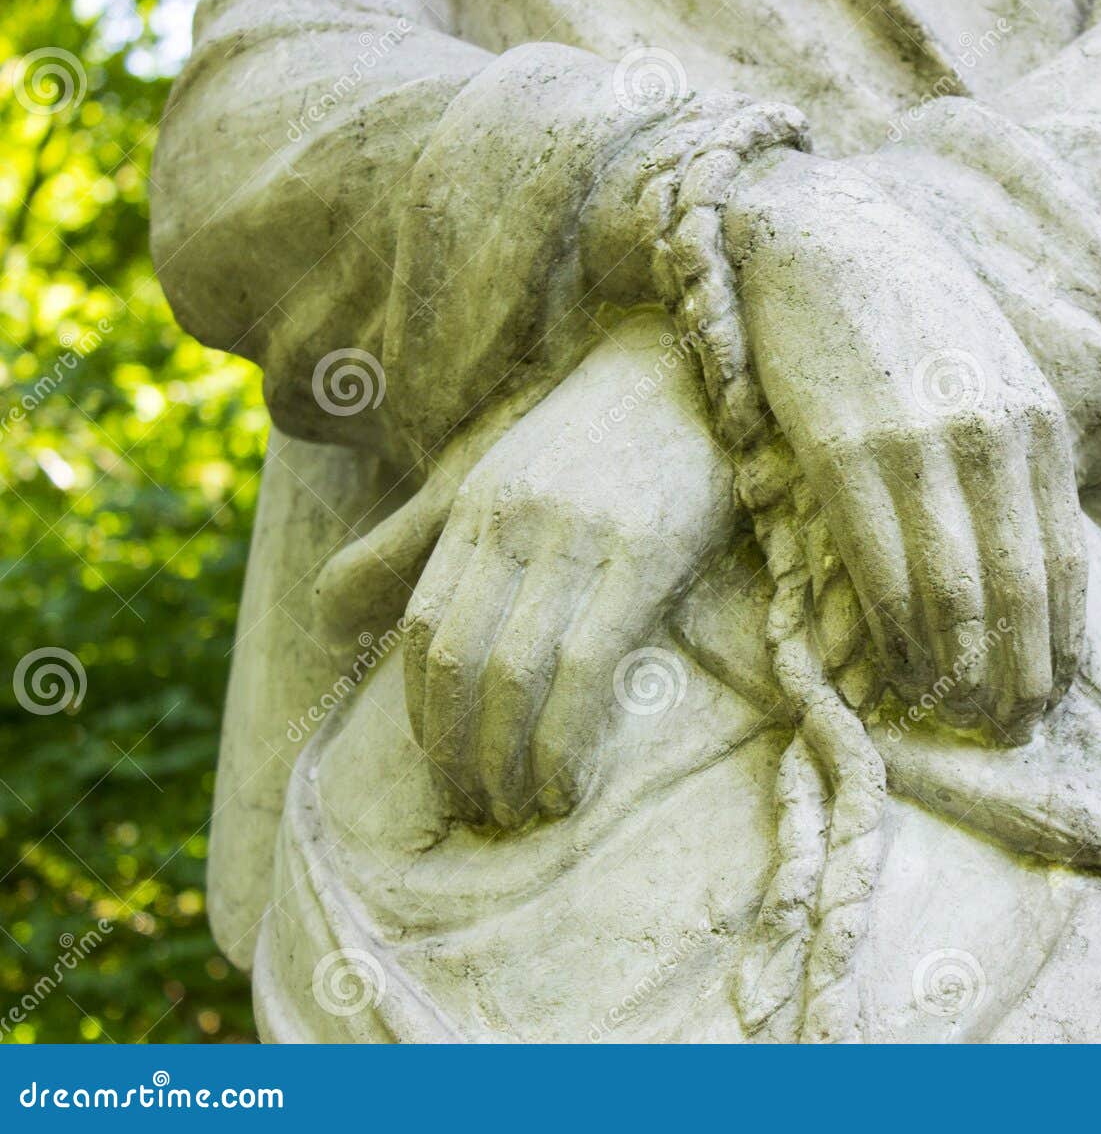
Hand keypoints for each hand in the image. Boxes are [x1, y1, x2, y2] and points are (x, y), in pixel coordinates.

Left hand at [402, 315, 735, 827]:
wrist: (694, 371)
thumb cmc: (595, 435)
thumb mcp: (494, 473)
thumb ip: (411, 542)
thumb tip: (326, 617)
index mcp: (477, 506)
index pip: (421, 628)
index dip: (421, 714)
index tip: (442, 769)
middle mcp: (514, 521)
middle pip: (457, 660)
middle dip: (455, 753)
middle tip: (474, 810)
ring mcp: (578, 537)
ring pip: (512, 672)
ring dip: (503, 761)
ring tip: (514, 811)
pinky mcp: (643, 554)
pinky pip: (584, 666)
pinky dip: (563, 740)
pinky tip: (564, 785)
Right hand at [724, 154, 1086, 739]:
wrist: (829, 240)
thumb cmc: (914, 320)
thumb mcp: (999, 377)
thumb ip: (1025, 460)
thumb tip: (1038, 563)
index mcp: (1042, 426)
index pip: (1065, 566)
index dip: (1059, 648)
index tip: (1047, 700)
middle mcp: (994, 439)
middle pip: (1020, 594)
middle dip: (1017, 679)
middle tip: (1005, 731)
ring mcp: (919, 445)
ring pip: (953, 593)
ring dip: (954, 670)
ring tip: (948, 712)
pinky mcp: (844, 450)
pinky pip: (879, 569)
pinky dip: (893, 633)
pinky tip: (894, 666)